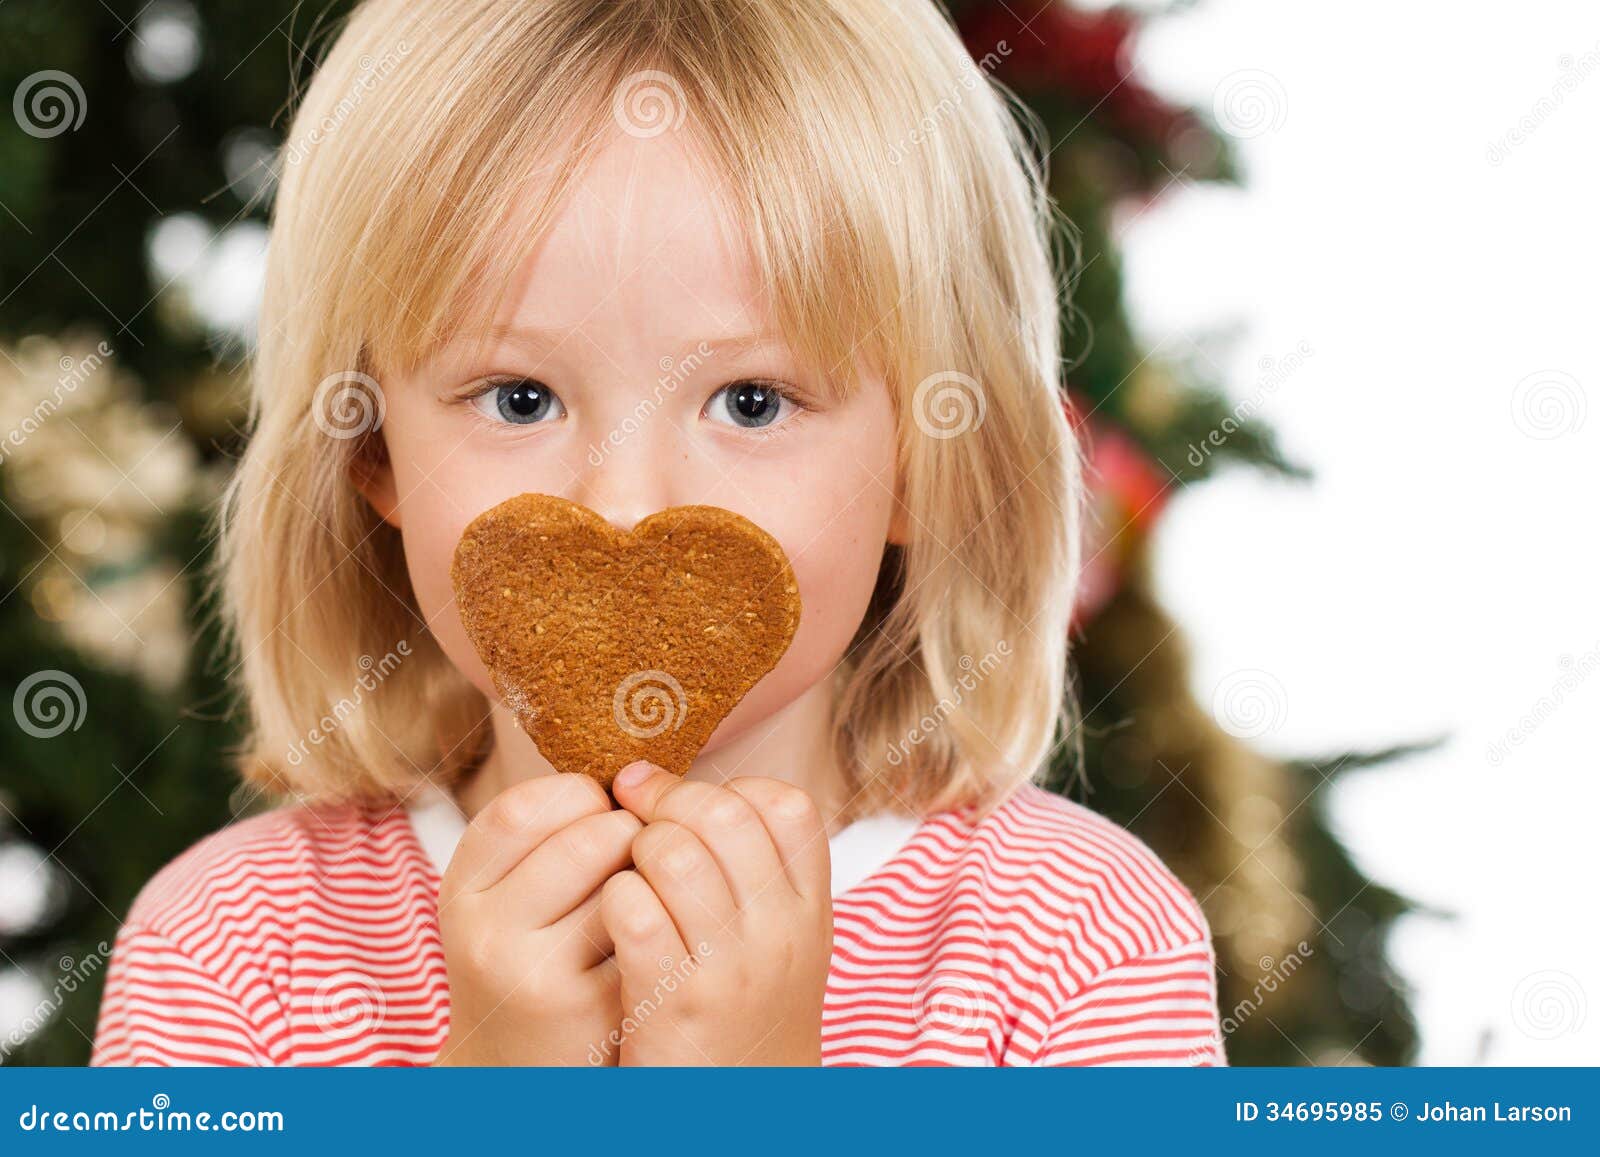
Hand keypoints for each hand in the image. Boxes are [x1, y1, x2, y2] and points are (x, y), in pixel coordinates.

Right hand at [432, 773, 639, 1065]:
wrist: (521, 1074)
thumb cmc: (529, 957)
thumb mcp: (504, 896)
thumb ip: (543, 835)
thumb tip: (632, 768)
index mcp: (461, 891)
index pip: (525, 806)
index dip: (577, 796)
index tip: (595, 811)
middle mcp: (487, 933)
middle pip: (588, 837)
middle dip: (627, 831)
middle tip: (632, 852)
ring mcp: (537, 975)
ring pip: (627, 881)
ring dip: (652, 873)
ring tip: (646, 888)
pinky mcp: (593, 1008)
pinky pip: (652, 930)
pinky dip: (664, 920)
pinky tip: (654, 935)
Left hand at [599, 762, 832, 1064]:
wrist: (744, 1118)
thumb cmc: (745, 1018)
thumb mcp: (781, 946)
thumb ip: (756, 875)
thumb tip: (684, 790)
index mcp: (810, 911)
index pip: (787, 806)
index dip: (730, 789)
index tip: (689, 802)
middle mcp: (780, 933)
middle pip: (723, 814)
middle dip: (667, 801)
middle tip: (634, 809)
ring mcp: (731, 968)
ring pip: (673, 854)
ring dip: (635, 848)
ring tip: (627, 870)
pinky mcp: (675, 1002)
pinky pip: (634, 911)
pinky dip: (615, 899)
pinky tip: (615, 916)